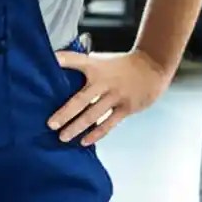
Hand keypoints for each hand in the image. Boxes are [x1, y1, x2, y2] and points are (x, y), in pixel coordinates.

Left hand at [48, 49, 173, 145]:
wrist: (152, 67)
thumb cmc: (121, 66)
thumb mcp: (101, 60)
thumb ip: (83, 66)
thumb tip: (58, 69)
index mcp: (96, 67)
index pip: (76, 61)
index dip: (63, 61)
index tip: (49, 63)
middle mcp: (104, 82)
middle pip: (81, 99)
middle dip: (65, 113)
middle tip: (50, 124)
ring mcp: (116, 96)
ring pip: (93, 115)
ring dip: (77, 127)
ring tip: (62, 137)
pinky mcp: (126, 108)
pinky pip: (109, 124)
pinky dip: (96, 134)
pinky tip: (84, 141)